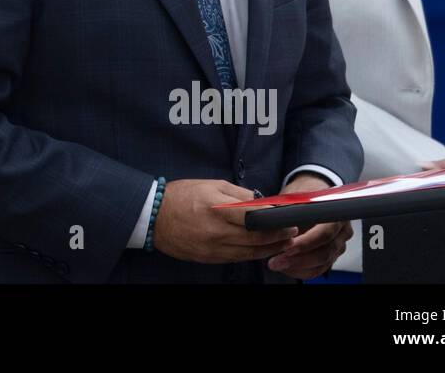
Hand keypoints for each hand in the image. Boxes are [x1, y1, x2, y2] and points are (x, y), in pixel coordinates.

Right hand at [153, 179, 297, 264]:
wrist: (153, 216)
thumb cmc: (181, 196)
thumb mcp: (211, 185)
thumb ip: (238, 194)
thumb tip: (261, 202)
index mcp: (217, 208)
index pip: (254, 217)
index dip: (275, 220)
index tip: (287, 219)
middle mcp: (216, 231)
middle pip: (256, 238)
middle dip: (278, 236)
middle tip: (290, 232)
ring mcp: (213, 247)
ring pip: (250, 252)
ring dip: (269, 248)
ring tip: (282, 243)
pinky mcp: (209, 258)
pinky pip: (237, 258)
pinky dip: (252, 254)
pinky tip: (261, 250)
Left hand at [262, 174, 347, 278]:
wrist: (314, 191)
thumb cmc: (305, 194)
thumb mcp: (295, 196)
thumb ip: (287, 211)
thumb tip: (270, 222)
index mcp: (336, 214)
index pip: (324, 233)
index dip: (306, 243)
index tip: (287, 248)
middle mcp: (342, 231)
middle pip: (324, 252)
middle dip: (299, 259)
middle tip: (277, 261)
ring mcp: (339, 244)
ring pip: (322, 263)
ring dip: (298, 267)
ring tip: (278, 265)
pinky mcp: (332, 254)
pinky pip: (320, 268)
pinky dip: (303, 270)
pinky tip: (287, 268)